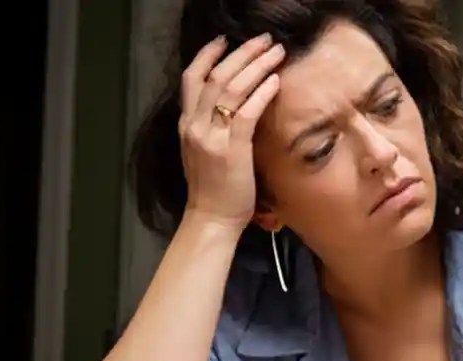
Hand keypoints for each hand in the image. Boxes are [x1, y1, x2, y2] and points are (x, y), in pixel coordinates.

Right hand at [178, 33, 283, 230]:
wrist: (210, 219)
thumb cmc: (212, 189)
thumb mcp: (203, 151)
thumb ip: (211, 127)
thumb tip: (231, 105)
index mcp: (187, 125)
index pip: (192, 79)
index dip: (207, 55)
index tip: (224, 40)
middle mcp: (195, 126)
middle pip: (216, 76)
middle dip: (242, 54)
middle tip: (263, 40)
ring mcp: (211, 137)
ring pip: (231, 88)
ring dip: (256, 66)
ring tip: (275, 52)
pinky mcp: (231, 149)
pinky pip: (246, 113)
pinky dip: (261, 93)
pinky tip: (274, 81)